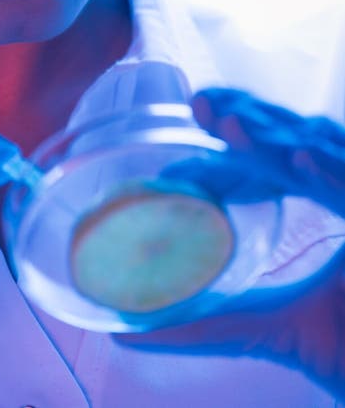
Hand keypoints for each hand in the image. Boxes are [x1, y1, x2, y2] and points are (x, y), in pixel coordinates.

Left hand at [115, 88, 344, 401]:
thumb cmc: (333, 346)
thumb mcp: (267, 325)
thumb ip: (206, 323)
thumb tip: (126, 331)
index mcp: (325, 205)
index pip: (279, 158)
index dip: (240, 134)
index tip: (195, 115)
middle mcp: (342, 193)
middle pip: (295, 145)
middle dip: (248, 119)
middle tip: (200, 104)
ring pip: (320, 158)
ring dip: (276, 141)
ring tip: (230, 124)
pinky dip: (330, 173)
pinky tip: (299, 160)